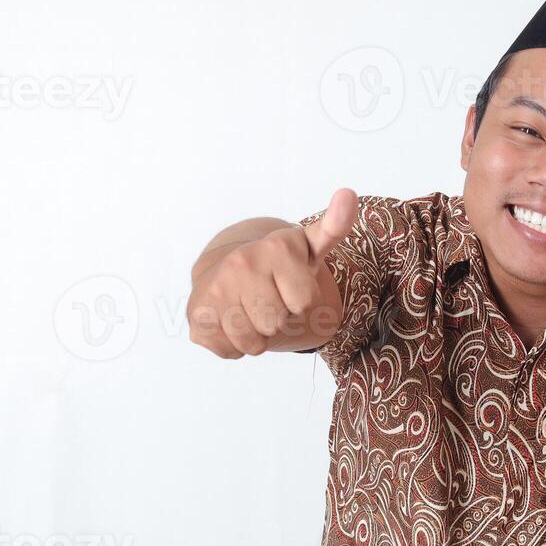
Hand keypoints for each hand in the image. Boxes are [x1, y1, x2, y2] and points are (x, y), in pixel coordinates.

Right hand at [187, 187, 356, 356]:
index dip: (300, 300)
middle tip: (267, 298)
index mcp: (274, 248)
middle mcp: (241, 264)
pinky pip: (230, 351)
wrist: (224, 268)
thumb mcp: (309, 246)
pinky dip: (233, 345)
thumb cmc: (277, 264)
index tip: (288, 282)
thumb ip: (334, 226)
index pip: (305, 304)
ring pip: (253, 344)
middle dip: (277, 319)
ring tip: (249, 309)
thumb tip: (348, 194)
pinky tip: (229, 319)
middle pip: (277, 324)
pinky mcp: (197, 314)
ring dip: (255, 336)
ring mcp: (215, 289)